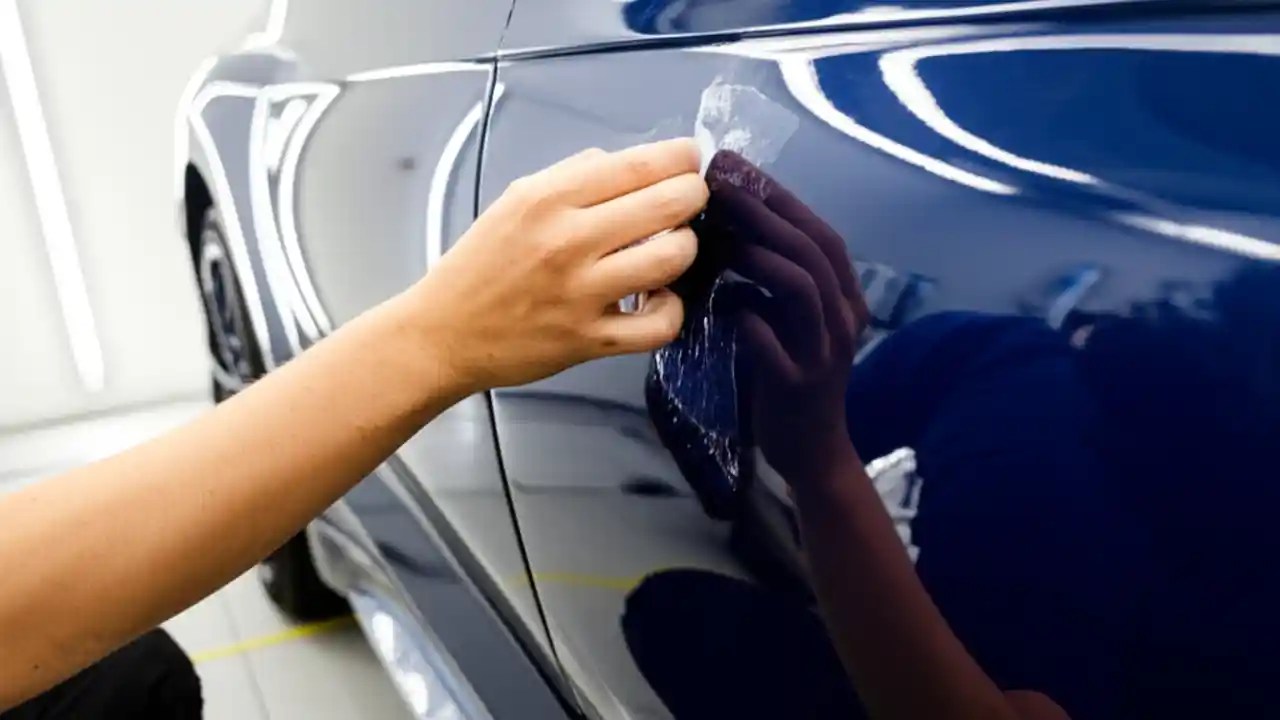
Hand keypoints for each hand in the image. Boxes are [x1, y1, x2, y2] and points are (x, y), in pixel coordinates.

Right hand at [412, 138, 708, 392]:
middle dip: (694, 195)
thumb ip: (570, 177)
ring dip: (686, 247)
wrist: (442, 335)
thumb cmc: (479, 268)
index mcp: (547, 199)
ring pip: (673, 258)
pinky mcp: (590, 340)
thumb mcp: (514, 201)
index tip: (689, 159)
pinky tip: (658, 298)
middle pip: (668, 204)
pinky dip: (671, 309)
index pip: (637, 164)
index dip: (680, 158)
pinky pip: (659, 325)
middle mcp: (568, 241)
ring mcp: (582, 293)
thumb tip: (624, 163)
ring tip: (672, 247)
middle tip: (690, 199)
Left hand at [705, 152, 867, 484]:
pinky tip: (727, 306)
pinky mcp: (799, 385)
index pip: (819, 233)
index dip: (780, 197)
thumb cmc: (789, 381)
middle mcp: (843, 319)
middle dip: (766, 211)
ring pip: (801, 288)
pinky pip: (775, 344)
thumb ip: (773, 285)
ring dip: (761, 254)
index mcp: (844, 299)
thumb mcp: (789, 324)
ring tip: (722, 234)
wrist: (811, 452)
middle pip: (812, 250)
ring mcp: (824, 352)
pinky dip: (751, 320)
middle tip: (721, 184)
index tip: (737, 168)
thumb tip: (731, 236)